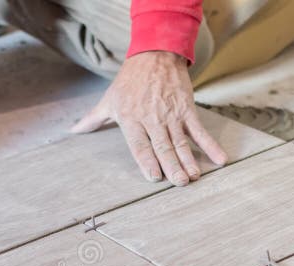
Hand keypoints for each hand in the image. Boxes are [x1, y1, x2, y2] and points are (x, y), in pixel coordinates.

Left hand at [72, 51, 226, 185]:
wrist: (155, 54)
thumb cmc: (130, 80)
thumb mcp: (109, 99)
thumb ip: (93, 119)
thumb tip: (74, 130)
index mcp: (131, 119)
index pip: (140, 145)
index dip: (147, 161)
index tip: (154, 177)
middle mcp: (152, 119)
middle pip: (163, 146)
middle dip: (172, 166)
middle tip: (179, 183)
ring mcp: (171, 114)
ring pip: (181, 141)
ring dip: (188, 160)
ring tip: (193, 177)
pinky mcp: (186, 109)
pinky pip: (199, 130)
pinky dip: (210, 145)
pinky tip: (219, 158)